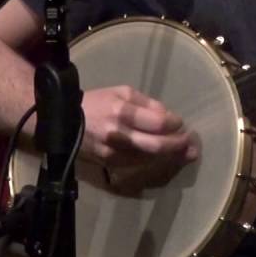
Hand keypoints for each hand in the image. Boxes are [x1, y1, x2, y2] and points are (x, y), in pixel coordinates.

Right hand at [79, 85, 197, 169]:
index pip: (159, 123)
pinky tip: (164, 155)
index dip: (175, 125)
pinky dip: (154, 160)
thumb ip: (147, 104)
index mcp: (123, 112)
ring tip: (186, 152)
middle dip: (179, 145)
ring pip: (150, 158)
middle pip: (158, 146)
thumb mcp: (122, 92)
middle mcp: (120, 135)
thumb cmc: (96, 102)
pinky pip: (138, 163)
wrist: (63, 121)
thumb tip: (168, 116)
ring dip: (171, 156)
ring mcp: (114, 152)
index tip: (181, 123)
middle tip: (192, 144)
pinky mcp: (110, 164)